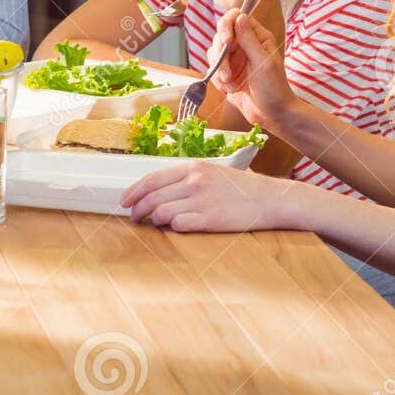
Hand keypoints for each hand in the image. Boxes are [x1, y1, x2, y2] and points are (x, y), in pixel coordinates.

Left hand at [121, 160, 292, 232]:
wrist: (270, 199)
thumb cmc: (241, 188)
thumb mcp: (212, 172)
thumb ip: (187, 178)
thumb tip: (158, 190)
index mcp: (193, 167)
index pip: (152, 178)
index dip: (134, 191)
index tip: (124, 200)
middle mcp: (195, 182)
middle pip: (153, 196)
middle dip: (138, 209)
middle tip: (134, 217)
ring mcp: (202, 200)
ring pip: (161, 212)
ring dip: (154, 220)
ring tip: (154, 223)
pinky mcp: (210, 219)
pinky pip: (178, 224)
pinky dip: (172, 227)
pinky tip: (175, 227)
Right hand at [206, 8, 301, 129]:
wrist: (272, 114)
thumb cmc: (274, 89)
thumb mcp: (263, 62)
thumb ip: (249, 39)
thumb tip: (239, 16)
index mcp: (258, 37)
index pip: (236, 18)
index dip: (226, 26)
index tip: (226, 41)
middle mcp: (245, 44)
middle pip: (220, 36)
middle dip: (221, 55)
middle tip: (227, 72)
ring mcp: (235, 58)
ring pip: (213, 52)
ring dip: (219, 69)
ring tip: (230, 83)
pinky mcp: (227, 72)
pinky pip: (213, 69)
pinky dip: (218, 79)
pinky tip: (230, 89)